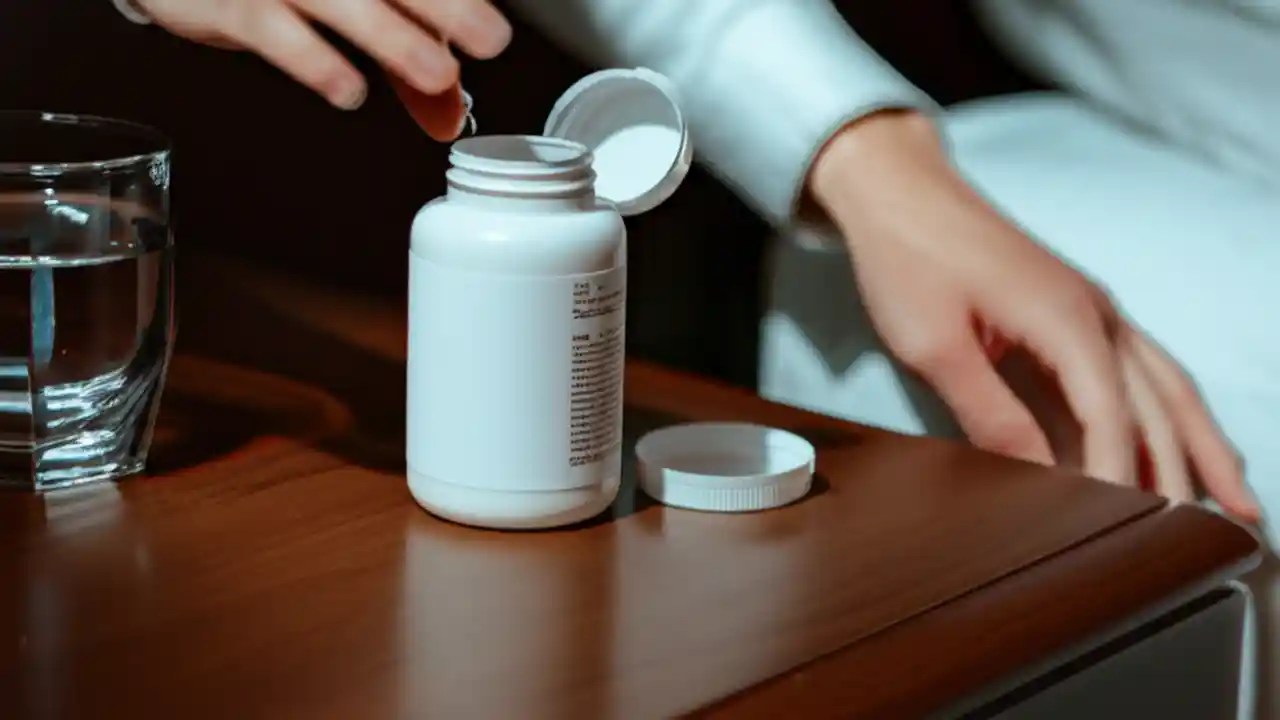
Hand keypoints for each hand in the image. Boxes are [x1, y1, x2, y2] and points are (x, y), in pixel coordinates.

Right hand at [136, 0, 509, 136]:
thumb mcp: (340, 6)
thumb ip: (395, 47)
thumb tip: (446, 106)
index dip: (451, 0)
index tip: (496, 30)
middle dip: (446, 5)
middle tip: (493, 38)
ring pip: (340, 1)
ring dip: (392, 38)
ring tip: (439, 72)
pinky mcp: (232, 4)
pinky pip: (276, 31)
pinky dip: (317, 62)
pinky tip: (351, 91)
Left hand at [807, 110, 1258, 519]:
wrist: (899, 191)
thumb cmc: (908, 260)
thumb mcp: (934, 346)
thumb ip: (988, 412)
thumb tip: (1036, 478)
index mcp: (1065, 320)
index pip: (1111, 418)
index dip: (1122, 479)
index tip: (1132, 532)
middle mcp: (1095, 314)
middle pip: (1157, 405)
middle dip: (1187, 473)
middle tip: (1214, 537)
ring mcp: (1090, 309)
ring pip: (1165, 385)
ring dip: (1201, 443)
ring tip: (1236, 499)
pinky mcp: (1074, 310)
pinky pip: (1140, 368)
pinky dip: (1167, 412)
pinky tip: (1178, 439)